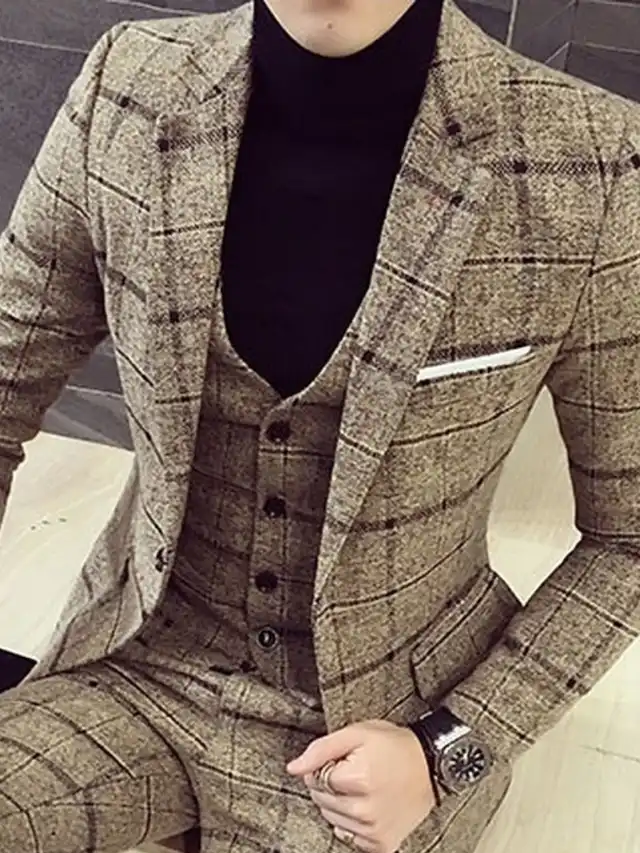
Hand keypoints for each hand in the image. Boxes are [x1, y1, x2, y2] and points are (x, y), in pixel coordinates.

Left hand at [286, 720, 436, 852]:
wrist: (431, 765)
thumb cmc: (394, 746)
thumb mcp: (357, 734)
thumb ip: (321, 750)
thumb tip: (293, 768)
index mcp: (359, 779)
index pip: (315, 779)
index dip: (326, 766)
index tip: (344, 760)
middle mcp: (366, 810)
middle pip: (321, 801)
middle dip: (330, 785)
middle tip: (355, 771)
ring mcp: (374, 830)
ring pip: (332, 819)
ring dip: (340, 803)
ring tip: (363, 787)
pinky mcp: (382, 844)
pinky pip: (348, 837)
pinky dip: (352, 822)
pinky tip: (368, 805)